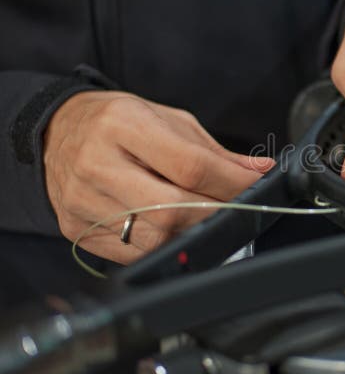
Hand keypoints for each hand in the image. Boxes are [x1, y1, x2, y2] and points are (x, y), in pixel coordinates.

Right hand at [43, 91, 273, 263]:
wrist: (56, 131)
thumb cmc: (119, 123)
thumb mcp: (169, 120)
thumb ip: (215, 151)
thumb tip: (260, 172)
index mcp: (124, 125)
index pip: (190, 166)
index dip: (231, 184)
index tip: (255, 188)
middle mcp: (98, 163)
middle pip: (172, 209)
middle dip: (215, 214)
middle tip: (237, 210)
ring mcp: (83, 201)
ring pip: (155, 237)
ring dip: (193, 234)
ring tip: (206, 219)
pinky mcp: (76, 229)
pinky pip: (133, 254)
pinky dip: (165, 247)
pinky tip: (175, 231)